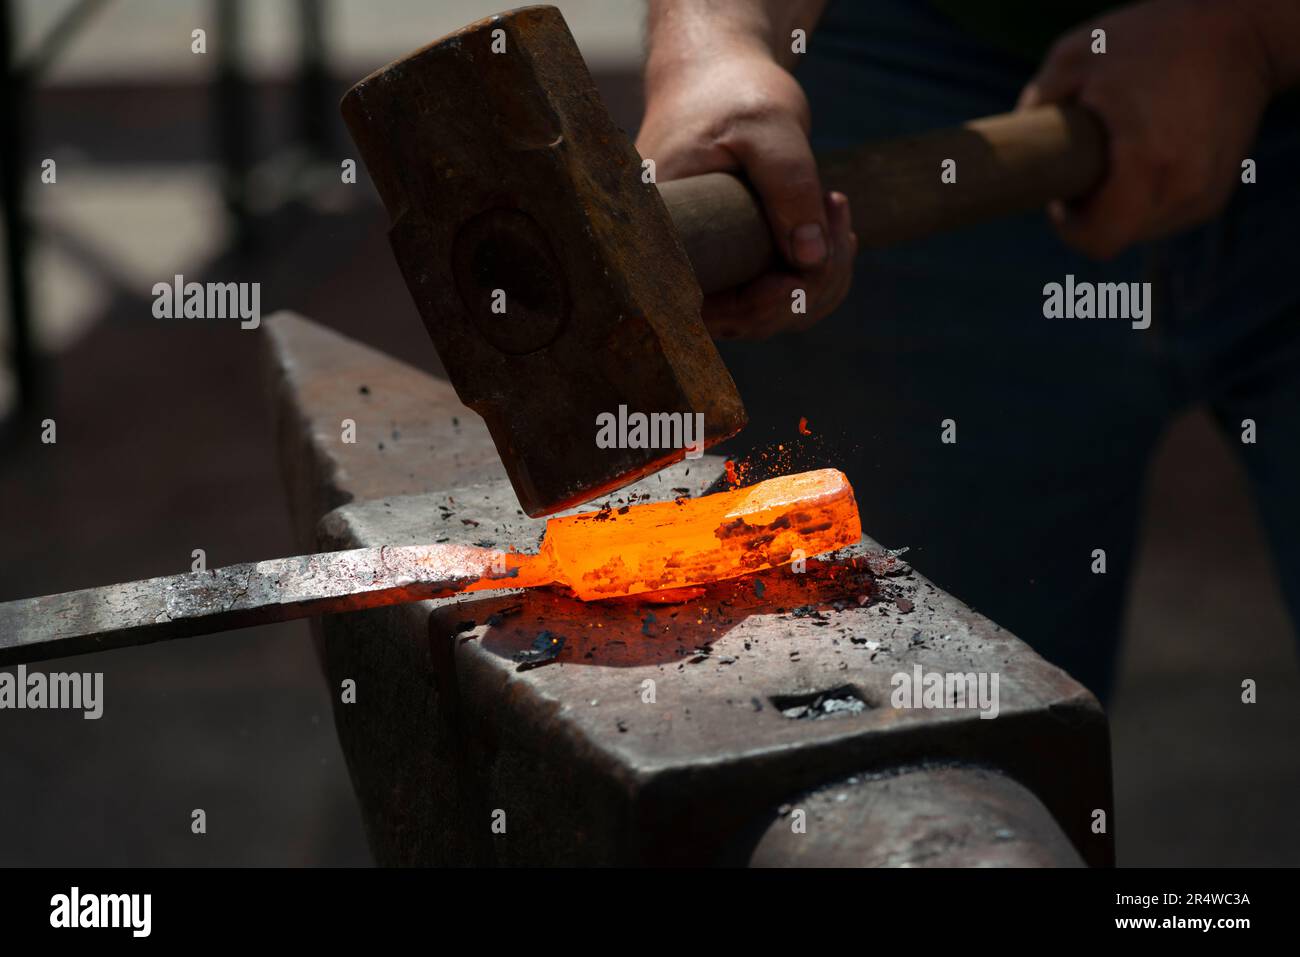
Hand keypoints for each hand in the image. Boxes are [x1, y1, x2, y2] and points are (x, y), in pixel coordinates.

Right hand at [637, 47, 856, 338]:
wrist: (717, 73)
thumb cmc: (732, 91)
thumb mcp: (768, 126)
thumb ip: (789, 186)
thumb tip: (811, 260)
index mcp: (665, 233)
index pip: (706, 308)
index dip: (760, 307)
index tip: (804, 273)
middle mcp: (678, 261)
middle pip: (745, 320)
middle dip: (807, 286)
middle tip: (838, 216)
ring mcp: (705, 267)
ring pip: (767, 314)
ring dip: (820, 279)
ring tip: (836, 210)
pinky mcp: (730, 263)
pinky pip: (775, 296)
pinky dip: (816, 273)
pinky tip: (835, 226)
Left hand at [1018, 0, 1274, 258]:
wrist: (1243, 33)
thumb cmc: (1155, 39)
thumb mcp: (1076, 57)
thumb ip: (1036, 104)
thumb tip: (1011, 145)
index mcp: (1146, 163)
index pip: (1097, 240)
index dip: (1069, 225)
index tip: (1064, 194)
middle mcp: (1182, 189)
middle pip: (1115, 235)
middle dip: (1092, 212)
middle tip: (1088, 167)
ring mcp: (1204, 195)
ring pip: (1139, 230)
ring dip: (1120, 206)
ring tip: (1121, 156)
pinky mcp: (1216, 194)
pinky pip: (1164, 216)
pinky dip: (1147, 198)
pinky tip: (1148, 157)